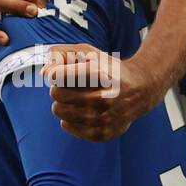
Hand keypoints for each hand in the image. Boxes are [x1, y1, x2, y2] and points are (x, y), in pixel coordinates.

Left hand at [42, 45, 158, 141]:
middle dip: (57, 89)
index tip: (59, 74)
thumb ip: (63, 54)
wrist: (140, 90)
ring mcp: (104, 118)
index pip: (58, 76)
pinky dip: (67, 118)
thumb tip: (44, 73)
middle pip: (56, 93)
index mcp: (100, 75)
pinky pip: (67, 126)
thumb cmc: (109, 69)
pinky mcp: (103, 133)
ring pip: (60, 111)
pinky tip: (77, 111)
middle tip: (67, 87)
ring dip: (61, 104)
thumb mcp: (90, 53)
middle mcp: (104, 98)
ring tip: (72, 99)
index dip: (54, 74)